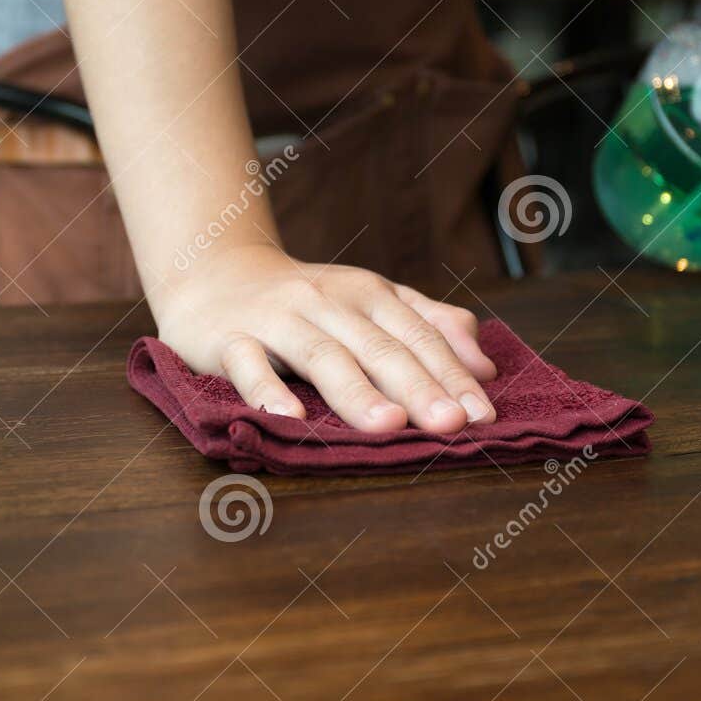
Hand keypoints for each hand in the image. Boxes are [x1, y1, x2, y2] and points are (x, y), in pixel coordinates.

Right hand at [153, 244, 497, 432]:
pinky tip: (290, 419)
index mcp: (369, 295)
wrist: (214, 273)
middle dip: (418, 387)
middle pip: (379, 348)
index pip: (419, 336)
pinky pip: (249, 365)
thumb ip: (430, 327)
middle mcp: (328, 303)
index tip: (483, 415)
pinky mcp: (229, 339)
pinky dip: (268, 390)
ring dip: (356, 393)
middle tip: (451, 424)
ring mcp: (278, 320)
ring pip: (322, 356)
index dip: (453, 374)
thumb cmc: (307, 302)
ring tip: (389, 427)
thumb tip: (486, 367)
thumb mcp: (373, 302)